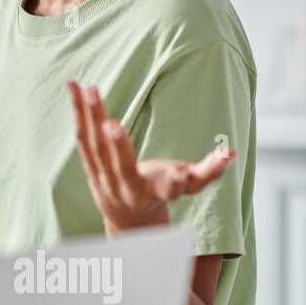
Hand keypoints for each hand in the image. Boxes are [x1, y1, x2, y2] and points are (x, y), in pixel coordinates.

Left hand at [66, 81, 234, 235]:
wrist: (127, 217)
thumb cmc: (163, 192)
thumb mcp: (188, 186)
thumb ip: (207, 171)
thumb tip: (232, 152)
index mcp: (157, 193)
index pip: (168, 189)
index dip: (176, 182)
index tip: (180, 172)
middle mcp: (128, 189)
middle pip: (122, 168)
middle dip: (118, 146)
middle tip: (111, 124)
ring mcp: (105, 178)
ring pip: (96, 148)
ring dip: (92, 117)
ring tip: (91, 90)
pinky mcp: (90, 166)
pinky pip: (82, 138)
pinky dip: (78, 112)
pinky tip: (73, 86)